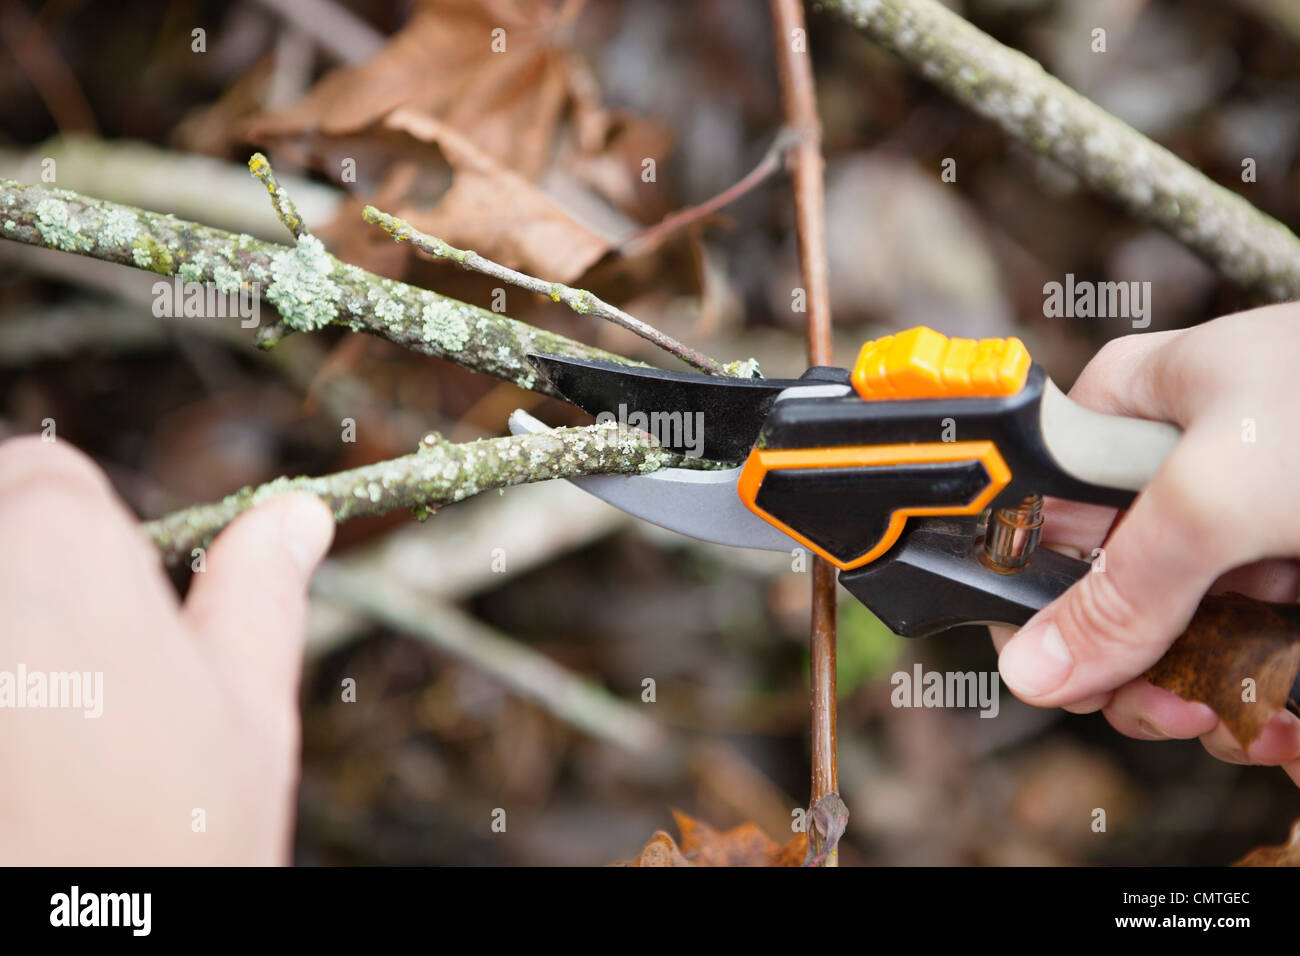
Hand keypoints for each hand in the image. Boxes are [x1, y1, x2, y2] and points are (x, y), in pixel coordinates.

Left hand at [0, 436, 333, 863]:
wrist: (89, 947)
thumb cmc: (172, 844)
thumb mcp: (245, 712)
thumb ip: (259, 592)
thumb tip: (298, 516)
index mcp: (58, 540)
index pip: (44, 472)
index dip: (80, 537)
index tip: (104, 612)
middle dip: (30, 588)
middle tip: (71, 685)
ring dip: (11, 646)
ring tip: (40, 725)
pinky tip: (19, 765)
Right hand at [991, 304, 1299, 783]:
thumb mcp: (1220, 497)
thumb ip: (1121, 589)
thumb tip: (1035, 664)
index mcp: (1127, 409)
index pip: (1036, 510)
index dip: (1033, 596)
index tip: (1060, 667)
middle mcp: (1172, 465)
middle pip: (1105, 584)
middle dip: (1131, 663)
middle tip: (1164, 708)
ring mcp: (1237, 517)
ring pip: (1178, 623)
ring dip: (1199, 690)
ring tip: (1235, 722)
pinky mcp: (1288, 558)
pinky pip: (1247, 636)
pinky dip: (1258, 688)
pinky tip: (1276, 719)